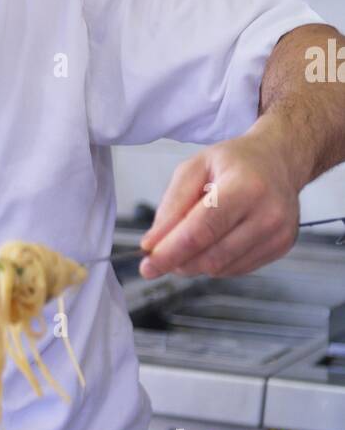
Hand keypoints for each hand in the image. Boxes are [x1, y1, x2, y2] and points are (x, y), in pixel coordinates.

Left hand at [138, 119, 301, 278]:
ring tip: (193, 238)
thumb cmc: (234, 162)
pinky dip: (216, 261)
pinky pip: (235, 270)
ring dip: (196, 262)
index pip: (201, 231)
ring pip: (221, 269)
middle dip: (179, 261)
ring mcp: (278, 234)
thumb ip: (171, 207)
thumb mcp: (194, 169)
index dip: (170, 253)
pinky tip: (216, 240)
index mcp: (246, 187)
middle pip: (211, 257)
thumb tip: (153, 244)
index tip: (148, 266)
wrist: (277, 160)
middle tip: (162, 253)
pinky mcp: (281, 248)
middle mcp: (268, 214)